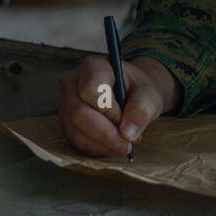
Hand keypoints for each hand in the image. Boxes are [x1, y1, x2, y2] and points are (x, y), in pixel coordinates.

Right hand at [58, 55, 181, 156]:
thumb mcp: (149, 96)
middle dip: (105, 134)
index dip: (108, 110)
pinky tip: (111, 143)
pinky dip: (96, 148)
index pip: (90, 90)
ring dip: (102, 144)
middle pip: (78, 113)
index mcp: (94, 67)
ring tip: (122, 141)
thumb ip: (141, 110)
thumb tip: (127, 134)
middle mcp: (73, 83)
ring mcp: (66, 104)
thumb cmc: (138, 90)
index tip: (124, 120)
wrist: (133, 95)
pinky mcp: (67, 123)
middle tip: (127, 142)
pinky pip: (75, 141)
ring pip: (75, 131)